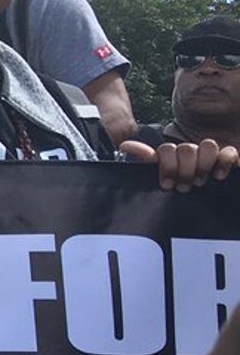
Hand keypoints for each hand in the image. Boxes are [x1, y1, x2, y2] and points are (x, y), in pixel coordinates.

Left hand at [118, 138, 238, 192]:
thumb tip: (125, 145)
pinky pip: (229, 151)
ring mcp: (210, 156)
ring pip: (207, 146)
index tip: (167, 185)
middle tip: (184, 187)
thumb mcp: (160, 180)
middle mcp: (191, 154)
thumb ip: (145, 161)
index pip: (166, 150)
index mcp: (172, 158)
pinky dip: (224, 161)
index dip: (166, 166)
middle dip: (184, 170)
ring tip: (200, 183)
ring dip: (202, 165)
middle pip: (186, 148)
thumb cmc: (178, 193)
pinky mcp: (228, 160)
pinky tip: (219, 176)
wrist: (204, 210)